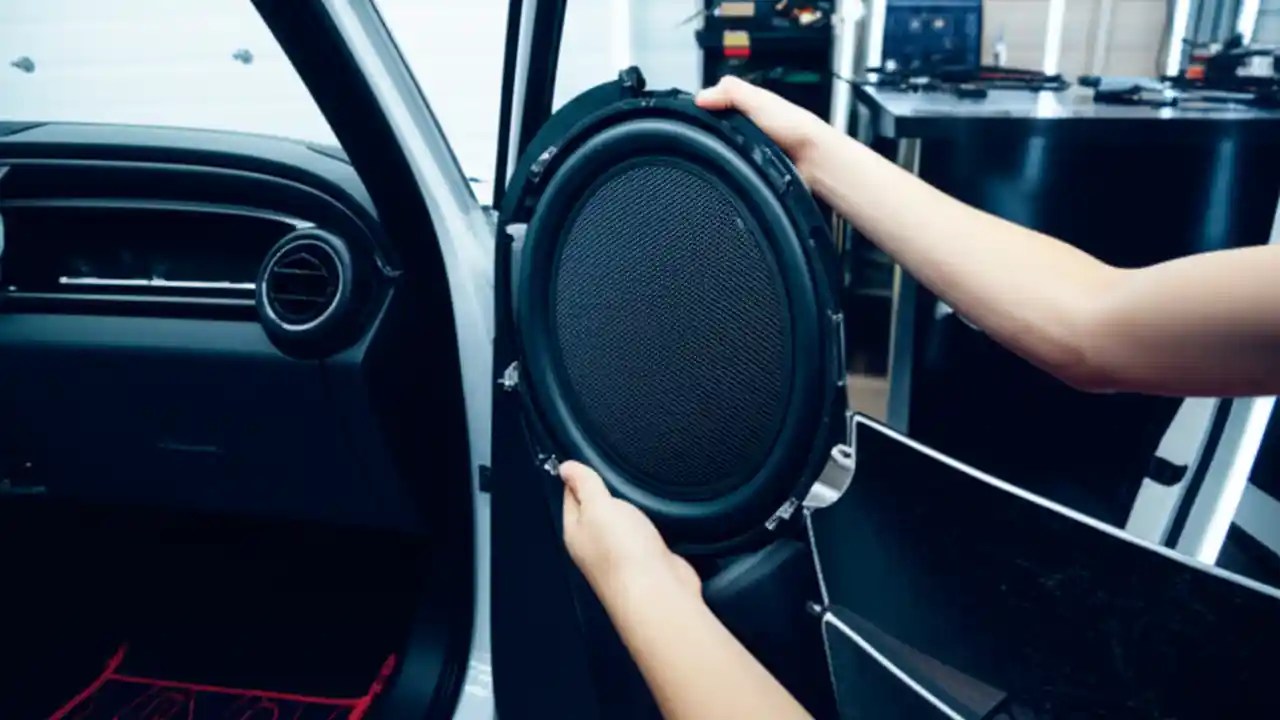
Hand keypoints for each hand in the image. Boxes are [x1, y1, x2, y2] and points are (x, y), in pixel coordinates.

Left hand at [560, 461, 700, 604]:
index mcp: (575, 532)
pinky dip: (650, 525)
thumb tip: (565, 467)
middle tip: (620, 471)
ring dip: (632, 509)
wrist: (657, 592)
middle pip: (597, 511)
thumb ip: (584, 484)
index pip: (570, 497)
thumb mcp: (598, 506)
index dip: (580, 476)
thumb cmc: (622, 550)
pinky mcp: (647, 561)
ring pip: (622, 523)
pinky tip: (656, 515)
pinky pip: (644, 536)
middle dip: (609, 492)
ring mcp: (621, 556)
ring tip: (640, 491)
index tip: (592, 458)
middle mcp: (594, 547)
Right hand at [695, 76, 832, 182]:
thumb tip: (700, 97)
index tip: (692, 117)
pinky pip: (732, 169)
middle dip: (710, 135)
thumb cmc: (792, 126)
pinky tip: (729, 169)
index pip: (714, 105)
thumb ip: (730, 92)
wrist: (813, 159)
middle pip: (716, 129)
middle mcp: (747, 126)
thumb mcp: (757, 99)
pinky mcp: (751, 170)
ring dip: (720, 154)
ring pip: (722, 150)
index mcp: (747, 106)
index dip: (703, 110)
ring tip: (719, 155)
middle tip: (706, 140)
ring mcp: (749, 149)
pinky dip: (729, 169)